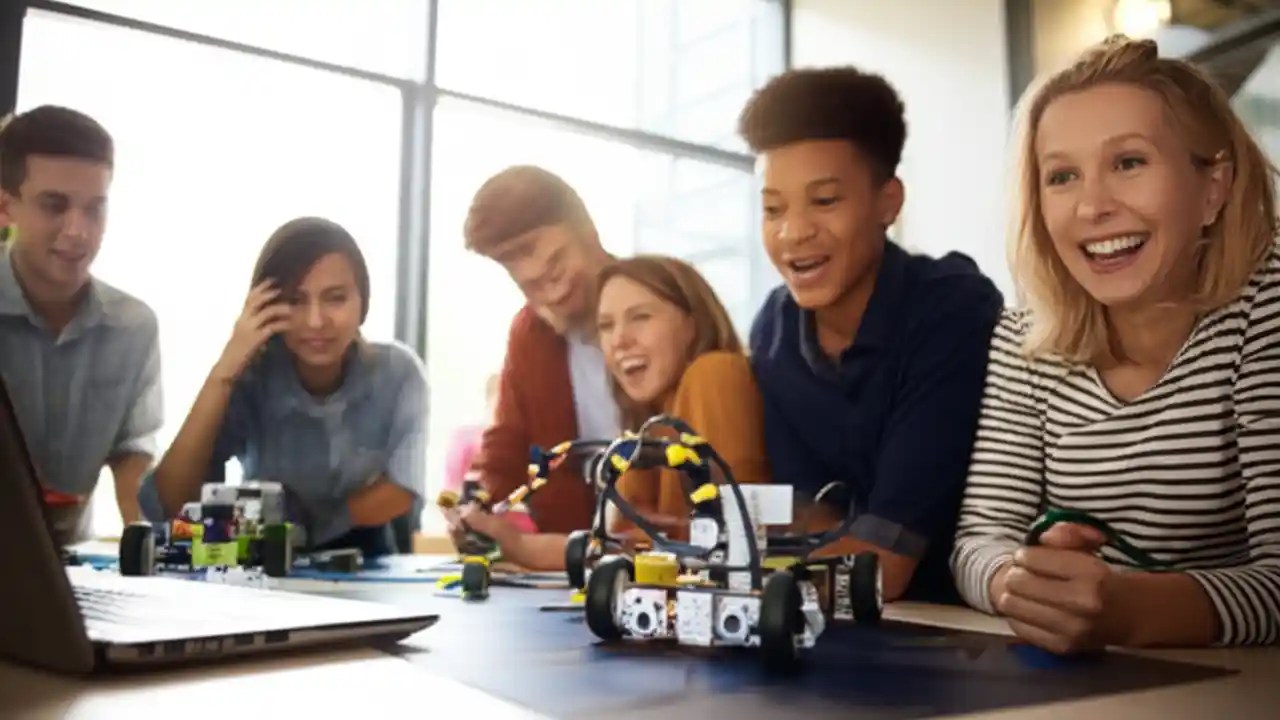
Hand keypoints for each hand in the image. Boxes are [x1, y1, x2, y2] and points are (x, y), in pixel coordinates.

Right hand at [211, 281, 292, 382]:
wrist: (228, 367)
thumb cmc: (238, 352)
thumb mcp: (244, 335)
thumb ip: (254, 326)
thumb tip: (268, 320)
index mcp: (241, 319)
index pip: (249, 299)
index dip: (260, 288)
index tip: (272, 281)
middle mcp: (243, 320)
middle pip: (256, 300)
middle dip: (269, 292)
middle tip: (282, 288)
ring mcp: (249, 329)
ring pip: (266, 312)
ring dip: (280, 308)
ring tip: (291, 308)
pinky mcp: (255, 339)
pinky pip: (272, 327)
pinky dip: (283, 324)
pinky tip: (291, 325)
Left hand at [996, 523, 1118, 654]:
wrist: (1130, 615)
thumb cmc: (1102, 575)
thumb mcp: (1089, 545)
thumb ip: (1066, 533)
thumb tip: (1043, 538)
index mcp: (1090, 574)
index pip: (1030, 559)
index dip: (1024, 555)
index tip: (1030, 557)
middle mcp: (1081, 604)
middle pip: (1016, 582)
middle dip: (1016, 573)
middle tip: (1026, 574)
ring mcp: (1070, 630)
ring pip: (1010, 605)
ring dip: (1013, 594)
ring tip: (1026, 591)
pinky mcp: (1061, 647)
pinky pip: (1017, 626)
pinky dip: (1018, 615)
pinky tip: (1031, 609)